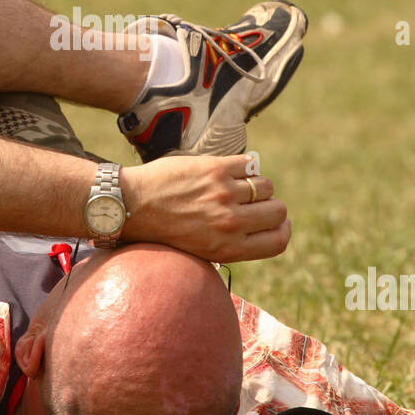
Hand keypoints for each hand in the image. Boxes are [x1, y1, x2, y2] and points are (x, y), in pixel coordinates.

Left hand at [120, 155, 289, 264]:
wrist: (131, 206)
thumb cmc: (164, 229)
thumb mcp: (201, 250)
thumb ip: (231, 242)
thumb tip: (260, 228)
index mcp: (229, 248)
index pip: (278, 241)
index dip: (282, 229)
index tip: (276, 222)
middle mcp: (230, 223)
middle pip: (278, 211)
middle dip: (270, 206)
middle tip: (255, 201)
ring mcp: (224, 195)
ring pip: (265, 186)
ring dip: (256, 184)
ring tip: (236, 185)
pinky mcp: (215, 169)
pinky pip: (248, 164)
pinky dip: (244, 166)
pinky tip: (228, 170)